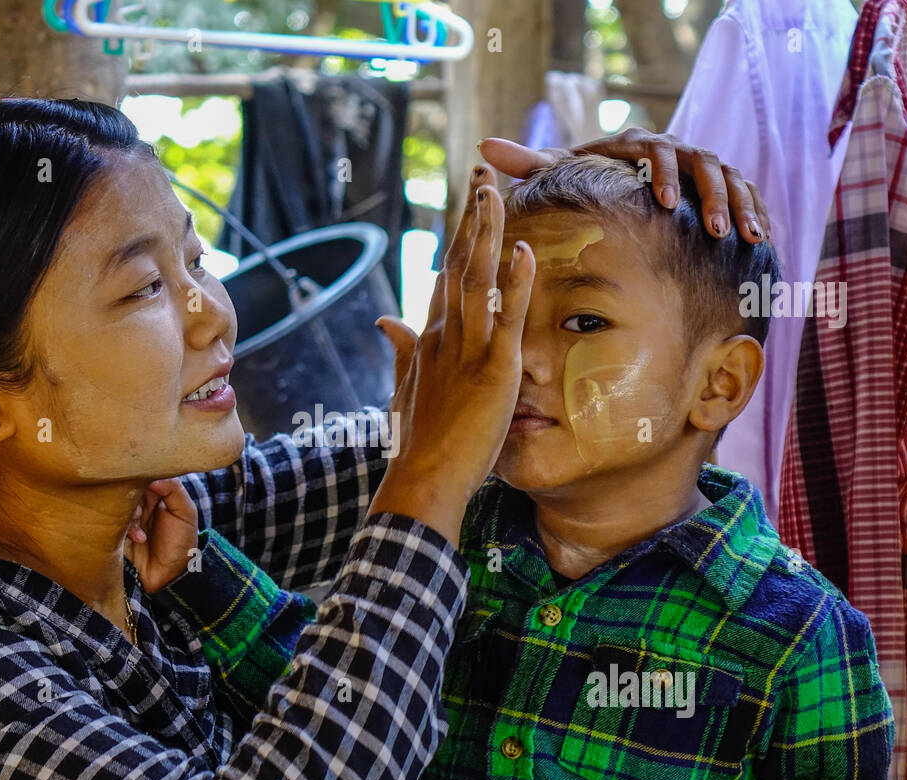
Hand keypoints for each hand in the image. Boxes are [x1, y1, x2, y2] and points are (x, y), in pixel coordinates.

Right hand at [125, 478, 198, 593]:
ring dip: (130, 514)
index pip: (144, 477)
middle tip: (142, 510)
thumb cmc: (181, 543)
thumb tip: (152, 476)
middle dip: (132, 498)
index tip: (144, 485)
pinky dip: (126, 529)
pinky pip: (112, 524)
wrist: (170, 577)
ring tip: (141, 525)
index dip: (141, 479)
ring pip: (119, 506)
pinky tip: (140, 539)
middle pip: (128, 490)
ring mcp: (128, 519)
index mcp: (157, 495)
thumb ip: (173, 489)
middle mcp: (141, 505)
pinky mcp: (117, 534)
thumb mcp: (185, 513)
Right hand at [370, 164, 534, 543]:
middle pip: (458, 263)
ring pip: (476, 278)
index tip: (468, 203)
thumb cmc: (418, 443)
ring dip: (486, 231)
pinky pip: (506, 317)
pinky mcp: (492, 370)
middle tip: (484, 172)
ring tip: (494, 189)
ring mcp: (466, 349)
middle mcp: (443, 335)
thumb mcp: (407, 388)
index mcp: (429, 339)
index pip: (444, 276)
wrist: (421, 480)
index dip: (457, 237)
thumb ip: (400, 351)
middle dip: (471, 217)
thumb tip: (385, 319)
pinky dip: (514, 282)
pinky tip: (520, 249)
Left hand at [477, 130, 770, 243]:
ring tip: (742, 237)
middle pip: (703, 162)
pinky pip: (749, 194)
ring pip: (732, 177)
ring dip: (738, 206)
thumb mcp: (561, 174)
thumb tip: (484, 146)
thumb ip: (529, 164)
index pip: (656, 150)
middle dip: (709, 195)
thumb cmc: (589, 183)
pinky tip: (761, 238)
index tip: (662, 202)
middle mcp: (678, 151)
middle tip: (710, 229)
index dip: (661, 173)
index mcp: (640, 146)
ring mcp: (705, 167)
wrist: (626, 187)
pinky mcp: (725, 186)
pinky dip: (756, 212)